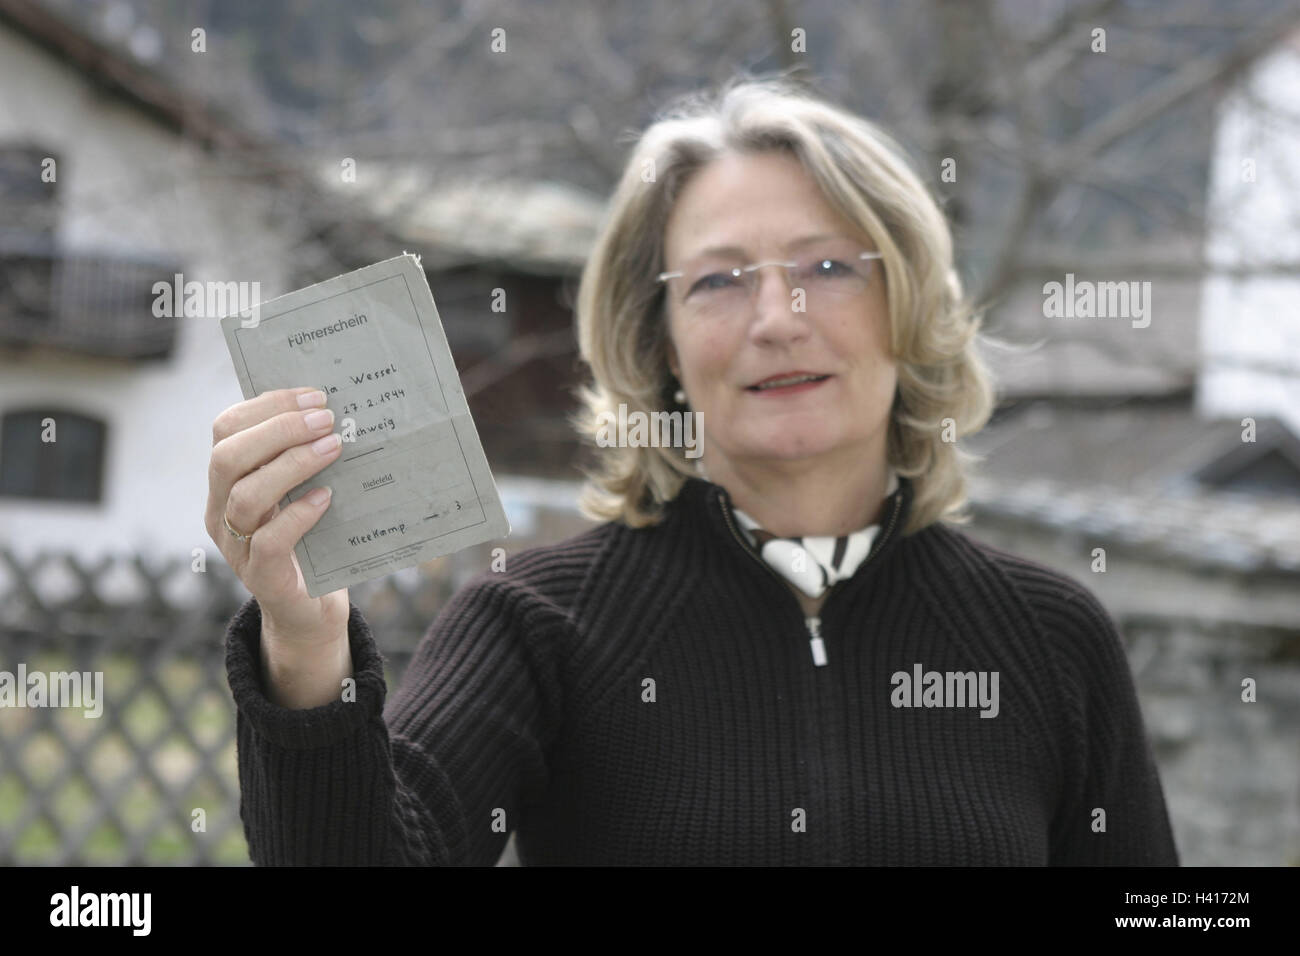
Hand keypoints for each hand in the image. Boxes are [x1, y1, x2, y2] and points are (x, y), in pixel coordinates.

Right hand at [205, 386, 348, 644]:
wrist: (310, 610)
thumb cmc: (312, 539)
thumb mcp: (302, 490)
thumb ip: (305, 457)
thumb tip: (339, 409)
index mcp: (227, 481)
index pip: (226, 428)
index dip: (267, 405)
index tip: (314, 395)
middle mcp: (221, 511)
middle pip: (227, 456)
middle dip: (279, 429)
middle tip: (327, 418)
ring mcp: (236, 547)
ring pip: (245, 496)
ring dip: (292, 464)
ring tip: (333, 448)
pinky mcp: (262, 578)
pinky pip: (269, 541)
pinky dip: (298, 514)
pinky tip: (326, 497)